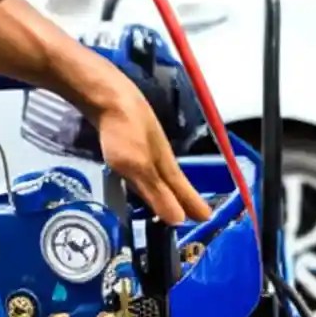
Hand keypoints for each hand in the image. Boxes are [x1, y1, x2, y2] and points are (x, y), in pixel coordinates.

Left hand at [96, 86, 212, 225]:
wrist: (109, 96)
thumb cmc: (126, 133)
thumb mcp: (138, 168)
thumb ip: (157, 193)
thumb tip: (180, 220)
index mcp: (166, 165)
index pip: (183, 191)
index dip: (192, 205)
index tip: (206, 219)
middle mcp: (161, 155)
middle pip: (174, 182)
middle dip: (183, 198)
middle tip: (193, 214)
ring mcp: (147, 144)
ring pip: (160, 172)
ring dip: (166, 187)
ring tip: (170, 201)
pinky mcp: (132, 137)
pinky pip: (145, 163)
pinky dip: (148, 175)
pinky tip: (141, 175)